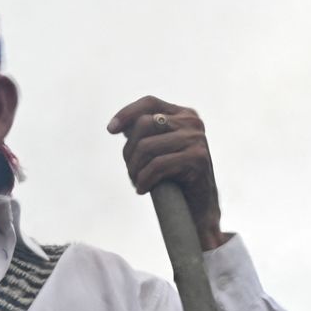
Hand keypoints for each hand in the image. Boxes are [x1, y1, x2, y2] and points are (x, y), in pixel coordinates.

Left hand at [107, 95, 222, 245]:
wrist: (199, 208)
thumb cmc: (176, 180)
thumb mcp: (159, 151)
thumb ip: (145, 136)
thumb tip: (118, 126)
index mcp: (184, 115)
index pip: (150, 102)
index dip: (127, 113)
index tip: (110, 130)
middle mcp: (192, 122)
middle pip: (144, 124)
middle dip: (130, 151)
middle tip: (131, 172)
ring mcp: (196, 138)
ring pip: (147, 146)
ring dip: (135, 169)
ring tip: (137, 183)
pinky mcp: (197, 158)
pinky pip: (157, 165)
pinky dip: (144, 180)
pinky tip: (143, 189)